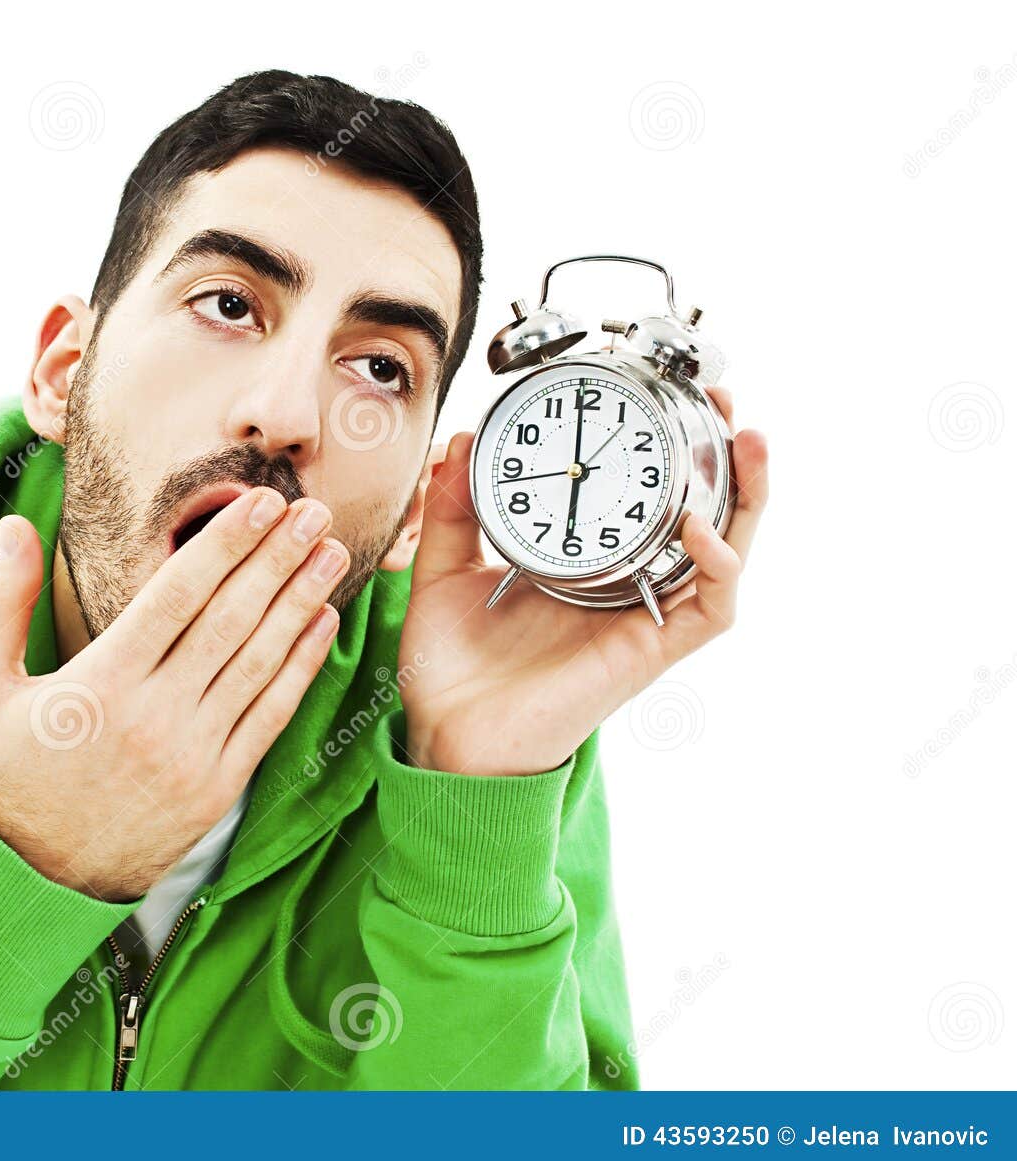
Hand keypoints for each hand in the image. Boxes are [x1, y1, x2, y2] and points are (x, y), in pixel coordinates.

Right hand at [0, 489, 347, 900]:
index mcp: (101, 684)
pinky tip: (323, 625)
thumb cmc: (4, 775)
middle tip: (314, 511)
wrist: (32, 880)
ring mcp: (193, 756)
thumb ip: (1, 602)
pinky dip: (301, 668)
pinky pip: (271, 717)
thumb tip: (14, 525)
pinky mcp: (218, 789)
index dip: (225, 543)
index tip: (260, 501)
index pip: (177, 595)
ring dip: (301, 604)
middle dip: (276, 559)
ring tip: (332, 554)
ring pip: (259, 664)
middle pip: (230, 621)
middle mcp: (155, 717)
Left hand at [399, 386, 769, 776]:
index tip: (659, 392)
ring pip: (725, 553)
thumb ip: (452, 509)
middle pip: (702, 513)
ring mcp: (641, 618)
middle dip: (724, 455)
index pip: (642, 495)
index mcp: (583, 562)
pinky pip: (709, 610)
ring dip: (747, 497)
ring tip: (748, 442)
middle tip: (720, 401)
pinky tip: (702, 529)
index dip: (664, 447)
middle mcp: (623, 586)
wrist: (447, 736)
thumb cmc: (452, 667)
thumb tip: (464, 440)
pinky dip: (717, 567)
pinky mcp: (648, 653)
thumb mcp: (443, 571)